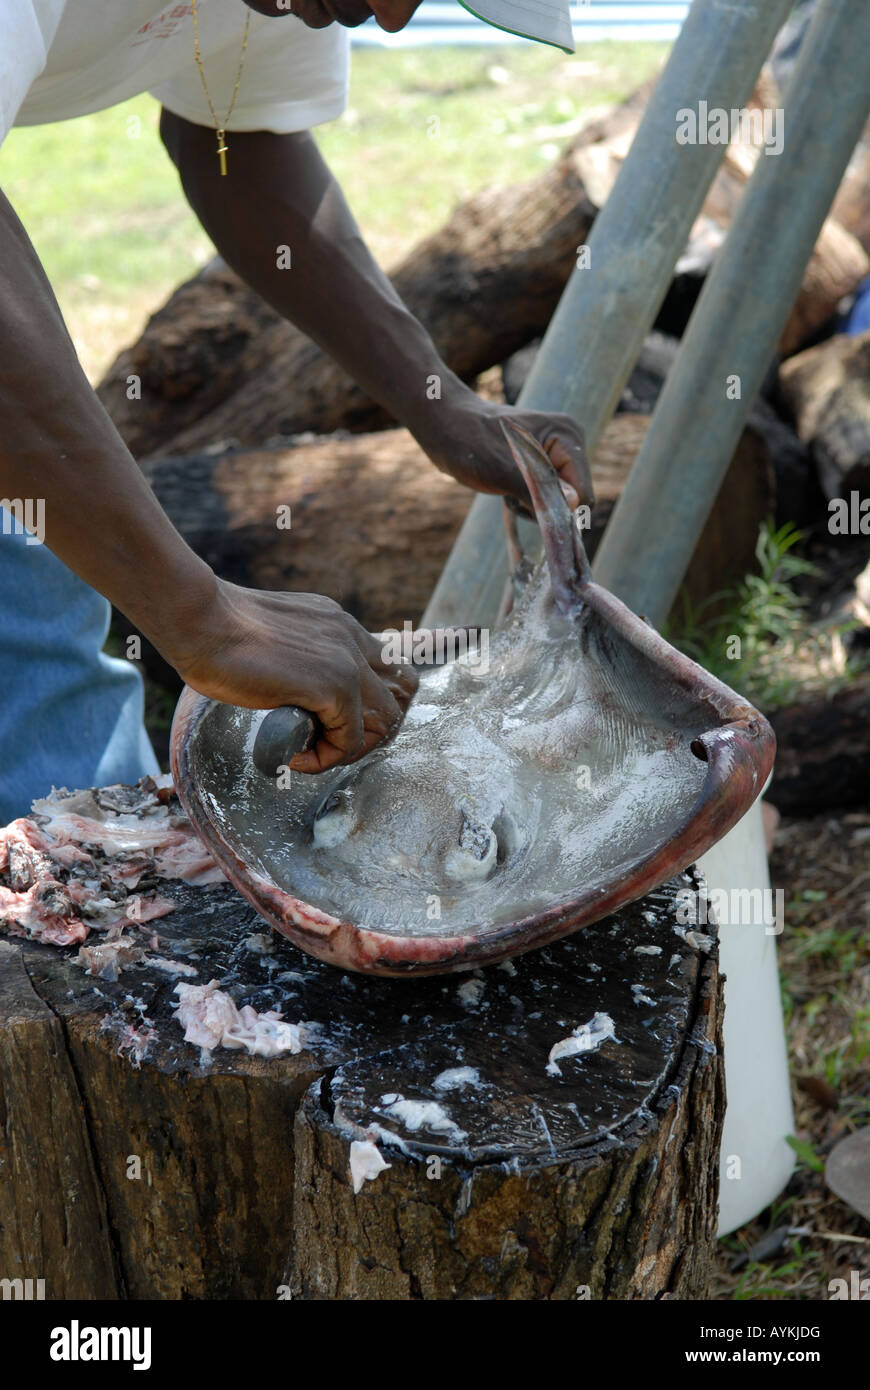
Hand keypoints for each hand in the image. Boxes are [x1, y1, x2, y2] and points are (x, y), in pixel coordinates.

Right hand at [163, 580, 417, 773]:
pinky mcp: (334, 685)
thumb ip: (298, 656)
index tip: (331, 720)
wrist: (200, 620)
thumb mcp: (275, 636)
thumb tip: (295, 690)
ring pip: (387, 718)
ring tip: (315, 751)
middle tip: (332, 740)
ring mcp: (347, 660)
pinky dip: (325, 758)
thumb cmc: (217, 632)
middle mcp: (350, 636)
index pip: (387, 663)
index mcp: (337, 623)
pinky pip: (350, 740)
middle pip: (404, 688)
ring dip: (354, 745)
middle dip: (376, 724)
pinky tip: (294, 756)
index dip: (371, 701)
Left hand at [417, 398, 592, 516]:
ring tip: (505, 489)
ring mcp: (555, 456)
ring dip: (531, 506)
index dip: (559, 509)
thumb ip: (539, 489)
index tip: (526, 506)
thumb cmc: (469, 441)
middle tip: (511, 494)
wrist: (444, 426)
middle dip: (543, 506)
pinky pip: (545, 499)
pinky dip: (526, 502)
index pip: (583, 492)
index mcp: (567, 436)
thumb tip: (573, 506)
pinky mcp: (542, 467)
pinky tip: (506, 489)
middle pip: (573, 499)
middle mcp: (567, 445)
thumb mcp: (501, 468)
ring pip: (559, 504)